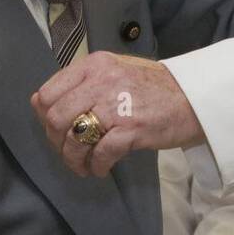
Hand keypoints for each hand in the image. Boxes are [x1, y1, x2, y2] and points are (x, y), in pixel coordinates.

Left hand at [32, 51, 203, 176]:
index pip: (48, 93)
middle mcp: (101, 81)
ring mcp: (116, 104)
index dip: (46, 118)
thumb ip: (80, 84)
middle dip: (57, 142)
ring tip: (84, 165)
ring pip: (74, 138)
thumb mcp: (114, 73)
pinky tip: (102, 168)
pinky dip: (97, 166)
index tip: (58, 131)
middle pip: (56, 118)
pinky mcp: (132, 127)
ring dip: (74, 159)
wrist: (193, 98)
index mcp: (94, 65)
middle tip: (70, 152)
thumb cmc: (152, 88)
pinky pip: (101, 153)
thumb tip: (39, 103)